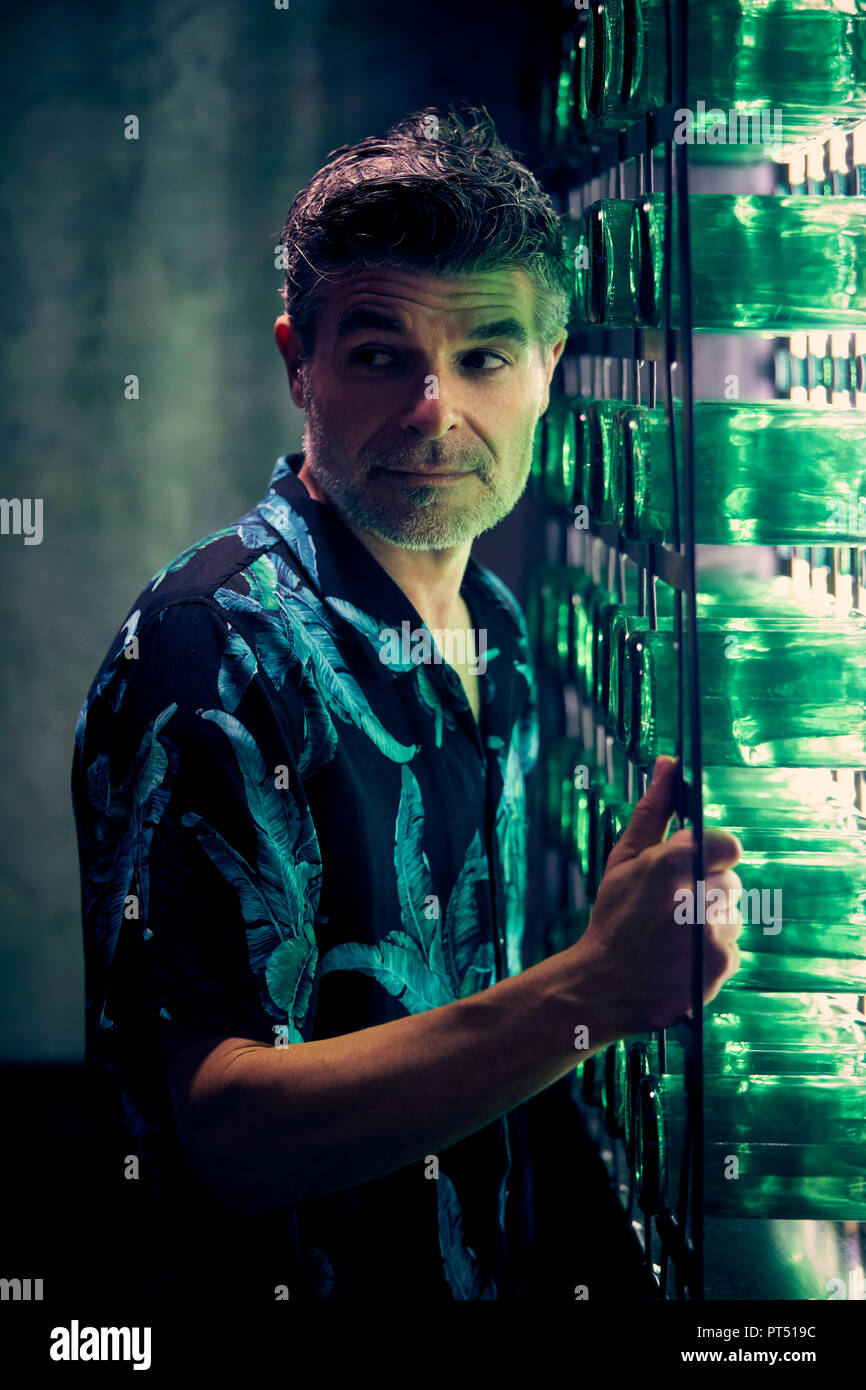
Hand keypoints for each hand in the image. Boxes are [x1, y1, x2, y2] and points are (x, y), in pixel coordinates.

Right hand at [572, 755, 742, 1036]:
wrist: (602, 986)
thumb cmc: (613, 917)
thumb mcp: (624, 859)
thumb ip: (653, 809)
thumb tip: (669, 763)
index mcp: (674, 862)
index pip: (728, 845)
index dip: (710, 856)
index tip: (690, 869)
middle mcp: (697, 896)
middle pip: (731, 882)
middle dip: (706, 890)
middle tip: (670, 909)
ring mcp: (713, 933)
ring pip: (732, 914)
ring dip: (710, 921)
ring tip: (672, 936)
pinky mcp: (722, 964)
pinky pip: (731, 945)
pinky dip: (711, 951)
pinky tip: (681, 958)